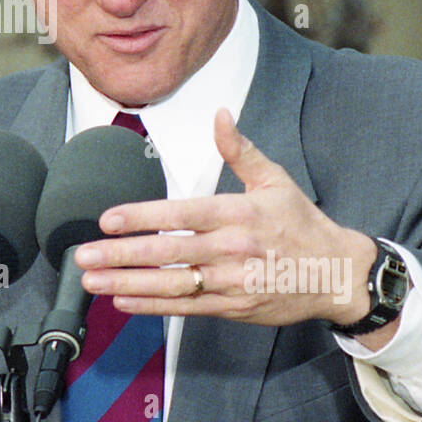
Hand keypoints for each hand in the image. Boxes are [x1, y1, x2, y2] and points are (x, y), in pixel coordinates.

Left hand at [74, 108, 385, 335]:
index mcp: (238, 214)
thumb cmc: (302, 224)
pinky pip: (185, 308)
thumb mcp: (275, 179)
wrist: (337, 274)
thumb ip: (240, 149)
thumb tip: (220, 114)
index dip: (142, 217)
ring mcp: (231, 282)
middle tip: (84, 256)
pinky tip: (123, 301)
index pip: (181, 214)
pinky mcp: (232, 307)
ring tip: (92, 281)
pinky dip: (152, 306)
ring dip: (127, 283)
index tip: (108, 219)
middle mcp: (231, 250)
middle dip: (121, 255)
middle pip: (167, 253)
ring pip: (170, 284)